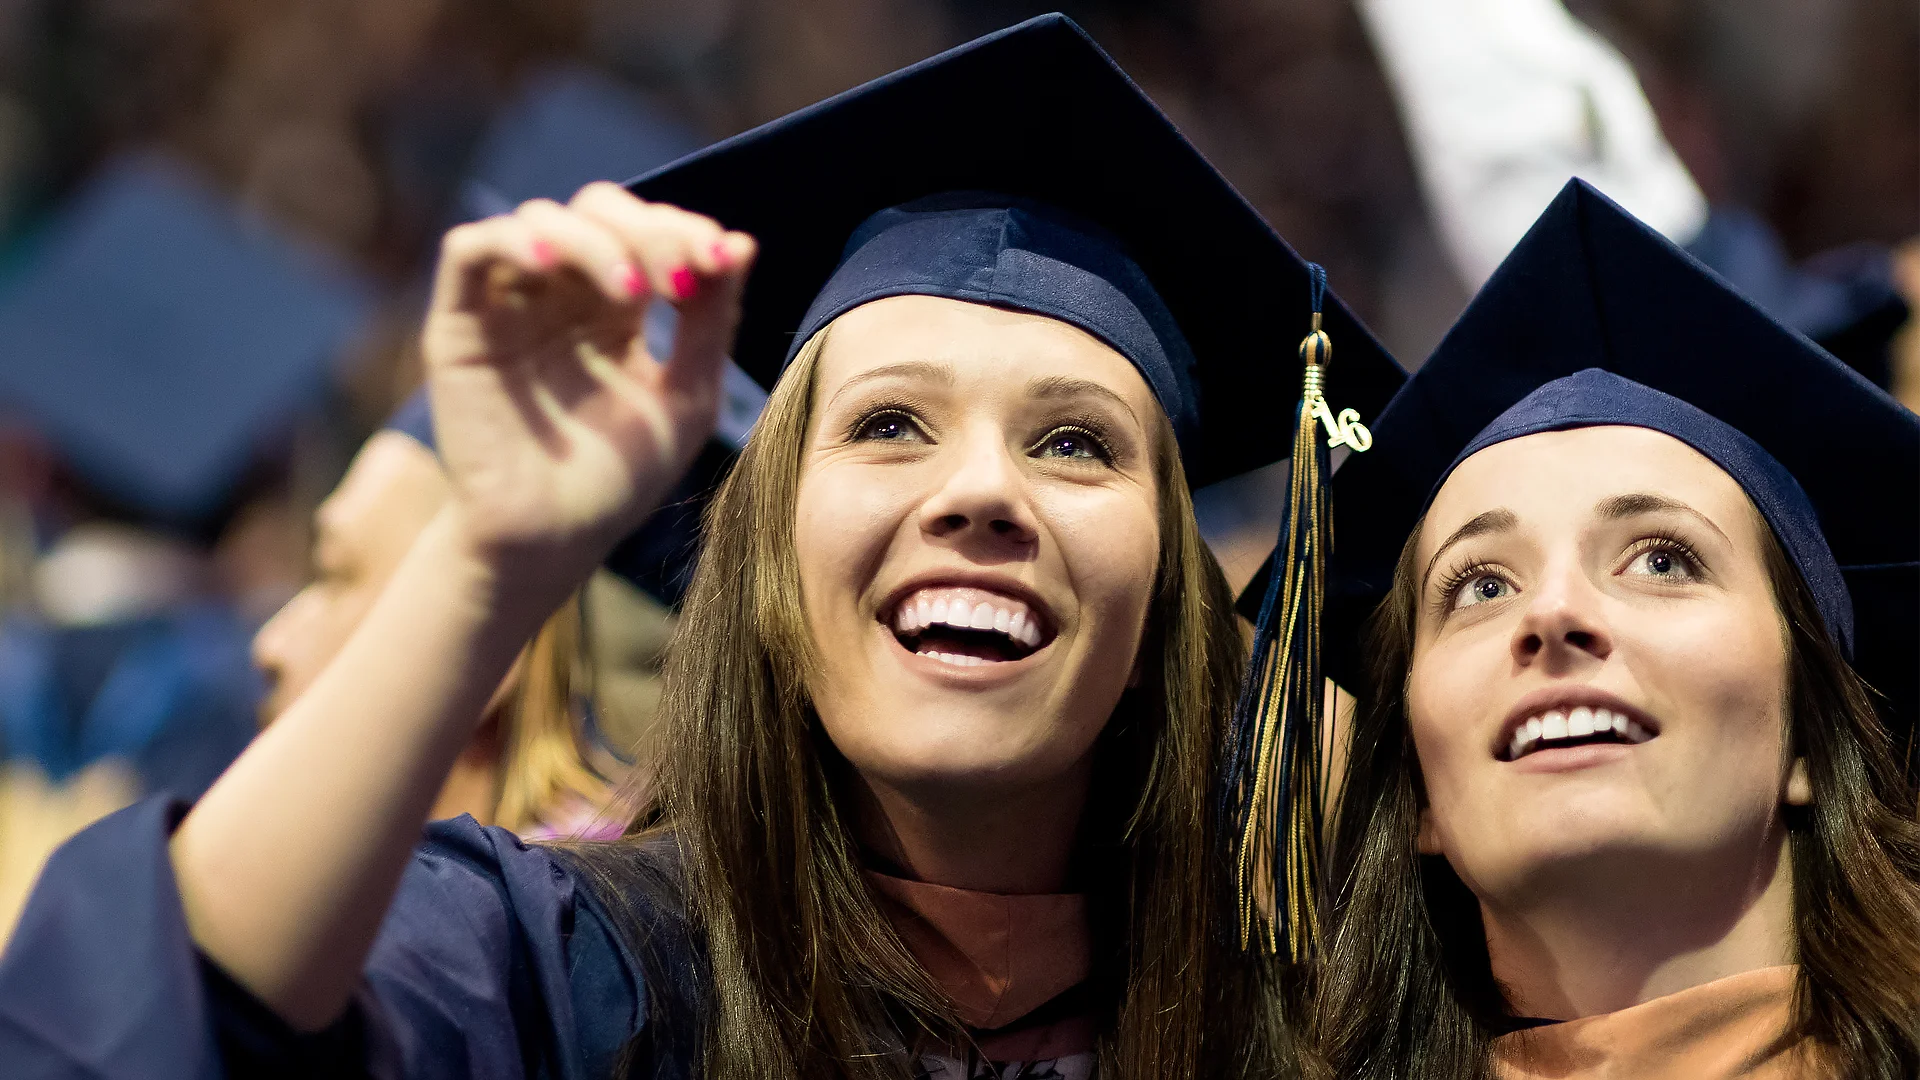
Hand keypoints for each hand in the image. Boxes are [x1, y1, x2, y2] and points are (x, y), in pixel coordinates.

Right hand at [420, 183, 755, 594]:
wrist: (551, 542)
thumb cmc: (618, 479)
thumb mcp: (686, 397)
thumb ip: (711, 323)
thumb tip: (740, 244)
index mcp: (614, 309)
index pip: (647, 232)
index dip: (684, 231)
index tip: (722, 258)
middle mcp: (560, 296)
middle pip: (597, 211)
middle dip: (647, 229)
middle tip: (680, 275)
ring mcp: (508, 305)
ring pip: (540, 220)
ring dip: (593, 240)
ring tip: (631, 291)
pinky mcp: (459, 324)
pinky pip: (470, 250)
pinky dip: (512, 241)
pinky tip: (552, 266)